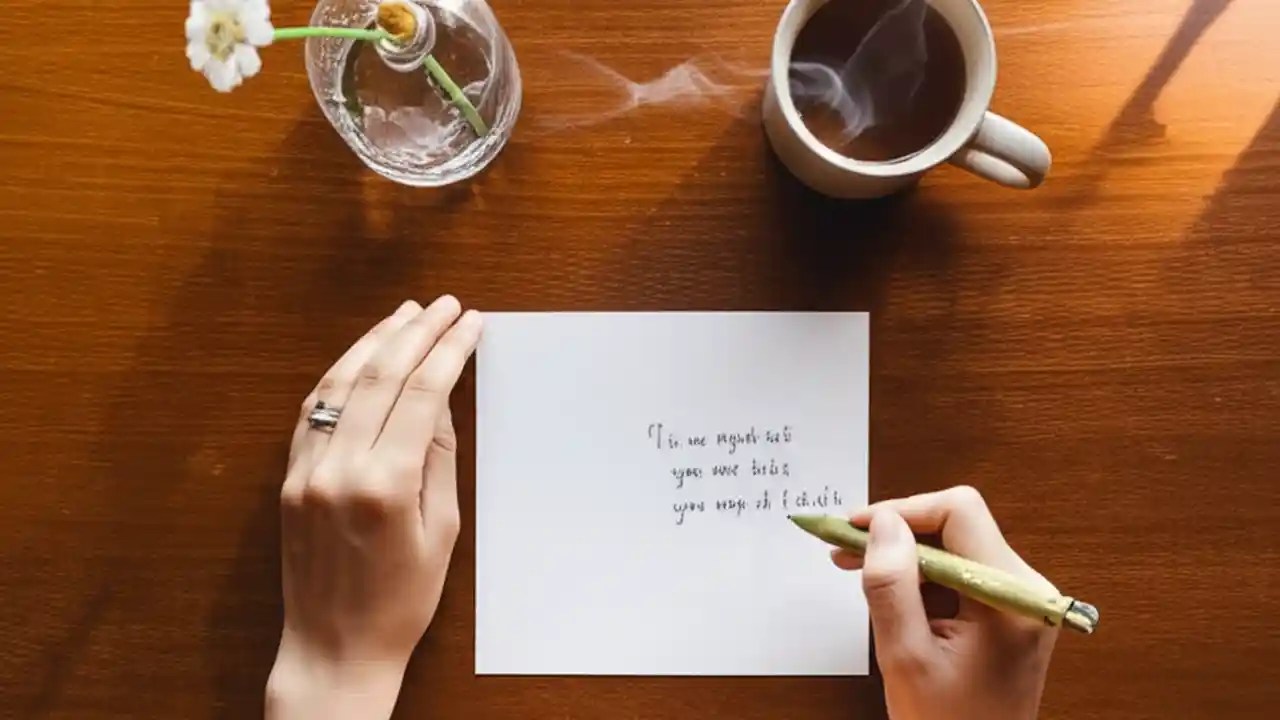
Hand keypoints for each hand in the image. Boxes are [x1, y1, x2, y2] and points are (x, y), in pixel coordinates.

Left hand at [265, 296, 482, 719]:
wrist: (335, 648)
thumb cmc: (401, 601)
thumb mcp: (442, 529)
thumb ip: (438, 456)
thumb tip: (441, 397)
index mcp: (385, 485)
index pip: (422, 393)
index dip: (449, 350)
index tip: (470, 323)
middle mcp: (339, 470)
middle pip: (379, 377)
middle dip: (416, 333)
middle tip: (444, 306)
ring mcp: (307, 472)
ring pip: (338, 385)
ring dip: (373, 343)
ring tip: (404, 315)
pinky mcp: (289, 480)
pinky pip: (312, 413)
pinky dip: (338, 377)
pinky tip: (360, 357)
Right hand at [833, 486, 1057, 719]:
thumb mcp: (906, 657)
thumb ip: (892, 587)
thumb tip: (882, 522)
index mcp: (1011, 596)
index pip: (959, 513)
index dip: (901, 510)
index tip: (854, 527)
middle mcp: (1025, 589)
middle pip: (955, 526)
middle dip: (896, 532)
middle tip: (843, 548)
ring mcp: (1017, 600)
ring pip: (952, 547)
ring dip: (903, 555)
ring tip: (854, 567)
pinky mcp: (1005, 612)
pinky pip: (958, 574)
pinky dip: (918, 575)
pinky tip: (886, 589)